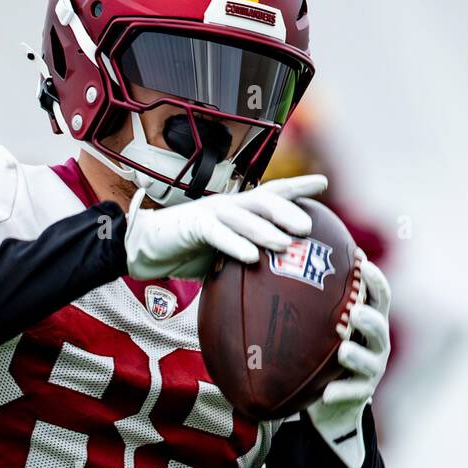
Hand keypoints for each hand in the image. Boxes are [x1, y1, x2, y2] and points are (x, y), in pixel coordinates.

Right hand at [124, 174, 327, 280]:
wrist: (145, 249)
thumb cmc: (185, 253)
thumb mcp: (221, 257)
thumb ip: (244, 259)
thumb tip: (273, 283)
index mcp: (236, 209)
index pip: (271, 192)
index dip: (297, 187)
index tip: (323, 184)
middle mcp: (226, 206)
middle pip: (262, 199)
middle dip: (287, 209)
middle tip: (308, 226)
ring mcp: (209, 213)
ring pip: (242, 215)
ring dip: (265, 229)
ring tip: (286, 243)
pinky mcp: (191, 226)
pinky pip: (216, 234)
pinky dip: (234, 244)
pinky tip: (251, 257)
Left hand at [306, 258, 390, 467]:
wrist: (330, 398)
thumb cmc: (323, 351)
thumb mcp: (321, 327)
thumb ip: (313, 304)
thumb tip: (277, 264)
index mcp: (369, 321)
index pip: (378, 297)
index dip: (375, 281)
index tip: (362, 262)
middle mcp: (376, 343)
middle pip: (380, 328)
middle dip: (369, 320)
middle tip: (354, 312)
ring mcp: (371, 369)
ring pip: (369, 362)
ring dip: (357, 356)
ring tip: (343, 351)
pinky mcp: (361, 394)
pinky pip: (352, 393)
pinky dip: (340, 392)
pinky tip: (326, 394)